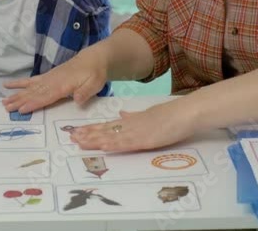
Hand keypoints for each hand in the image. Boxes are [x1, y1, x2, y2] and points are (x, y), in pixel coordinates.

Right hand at [3, 46, 107, 113]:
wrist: (94, 59)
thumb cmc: (95, 73)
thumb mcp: (95, 83)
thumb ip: (85, 92)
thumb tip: (77, 100)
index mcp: (63, 85)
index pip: (46, 96)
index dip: (34, 103)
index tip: (22, 109)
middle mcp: (53, 81)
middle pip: (34, 93)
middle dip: (20, 100)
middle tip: (6, 107)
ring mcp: (49, 78)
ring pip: (30, 88)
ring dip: (17, 95)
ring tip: (4, 101)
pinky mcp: (48, 76)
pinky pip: (31, 80)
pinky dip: (20, 83)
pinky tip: (9, 85)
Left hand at [68, 99, 196, 152]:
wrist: (186, 112)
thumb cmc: (171, 116)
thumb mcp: (149, 115)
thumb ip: (134, 116)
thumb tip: (121, 114)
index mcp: (131, 121)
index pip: (108, 125)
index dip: (92, 129)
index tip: (78, 131)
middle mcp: (131, 125)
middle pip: (105, 130)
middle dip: (88, 134)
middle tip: (71, 138)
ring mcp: (137, 132)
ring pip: (111, 136)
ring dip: (94, 139)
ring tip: (79, 142)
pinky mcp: (145, 139)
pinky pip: (126, 143)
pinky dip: (113, 144)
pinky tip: (102, 146)